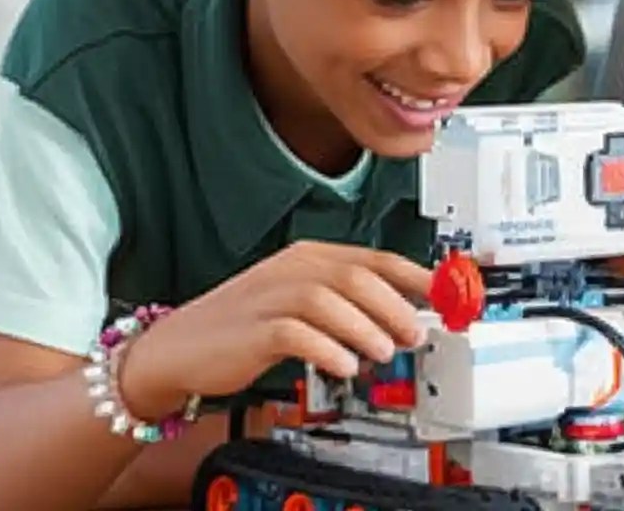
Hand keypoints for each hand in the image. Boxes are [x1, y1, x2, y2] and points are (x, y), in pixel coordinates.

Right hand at [119, 241, 431, 419]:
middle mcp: (292, 269)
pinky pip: (296, 333)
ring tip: (384, 350)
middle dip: (395, 305)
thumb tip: (407, 317)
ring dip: (365, 327)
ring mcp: (269, 296)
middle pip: (356, 276)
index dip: (415, 276)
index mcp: (309, 257)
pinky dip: (326, 349)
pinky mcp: (252, 329)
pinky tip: (343, 364)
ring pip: (329, 300)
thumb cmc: (245, 326)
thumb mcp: (301, 304)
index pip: (374, 258)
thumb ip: (349, 304)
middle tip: (415, 333)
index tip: (445, 295)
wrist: (178, 348)